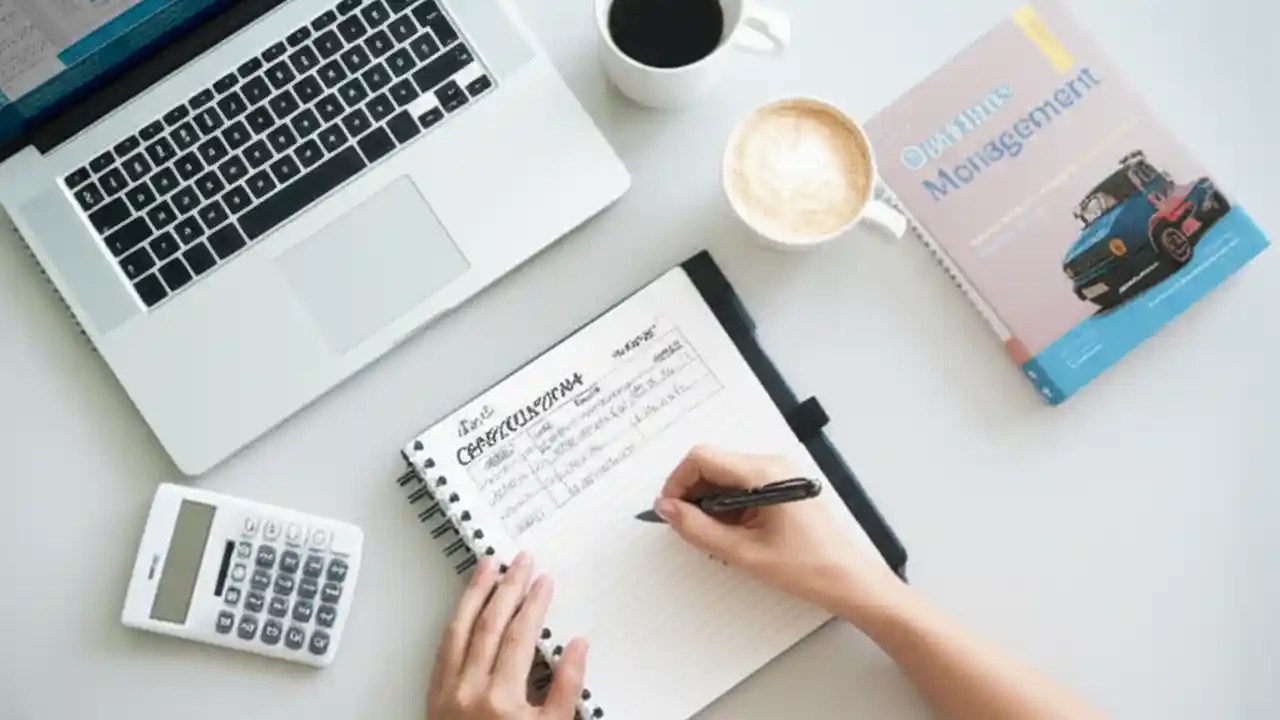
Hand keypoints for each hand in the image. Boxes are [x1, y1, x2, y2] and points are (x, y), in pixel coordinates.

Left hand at [428, 553, 587, 719]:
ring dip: (474, 593)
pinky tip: (464, 605)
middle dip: (507, 587)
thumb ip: (566, 688)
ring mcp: (447, 691)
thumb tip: (578, 646)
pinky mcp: (433, 696)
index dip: (533, 604)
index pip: (520, 635)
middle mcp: (469, 690)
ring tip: (487, 566)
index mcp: (502, 699)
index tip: (543, 582)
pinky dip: (455, 620)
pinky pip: (443, 646)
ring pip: (459, 628)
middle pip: (490, 624)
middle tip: (520, 561)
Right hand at [655, 446, 903, 617]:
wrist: (849, 580)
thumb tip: (666, 509)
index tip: (668, 511)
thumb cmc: (806, 568)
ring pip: (725, 476)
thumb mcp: (743, 552)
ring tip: (714, 538)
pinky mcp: (782, 486)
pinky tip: (733, 534)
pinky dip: (728, 507)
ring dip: (709, 503)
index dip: (677, 482)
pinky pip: (742, 486)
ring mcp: (779, 473)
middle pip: (713, 464)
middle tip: (687, 529)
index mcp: (764, 473)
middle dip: (692, 494)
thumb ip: (698, 529)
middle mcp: (772, 464)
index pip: (703, 458)